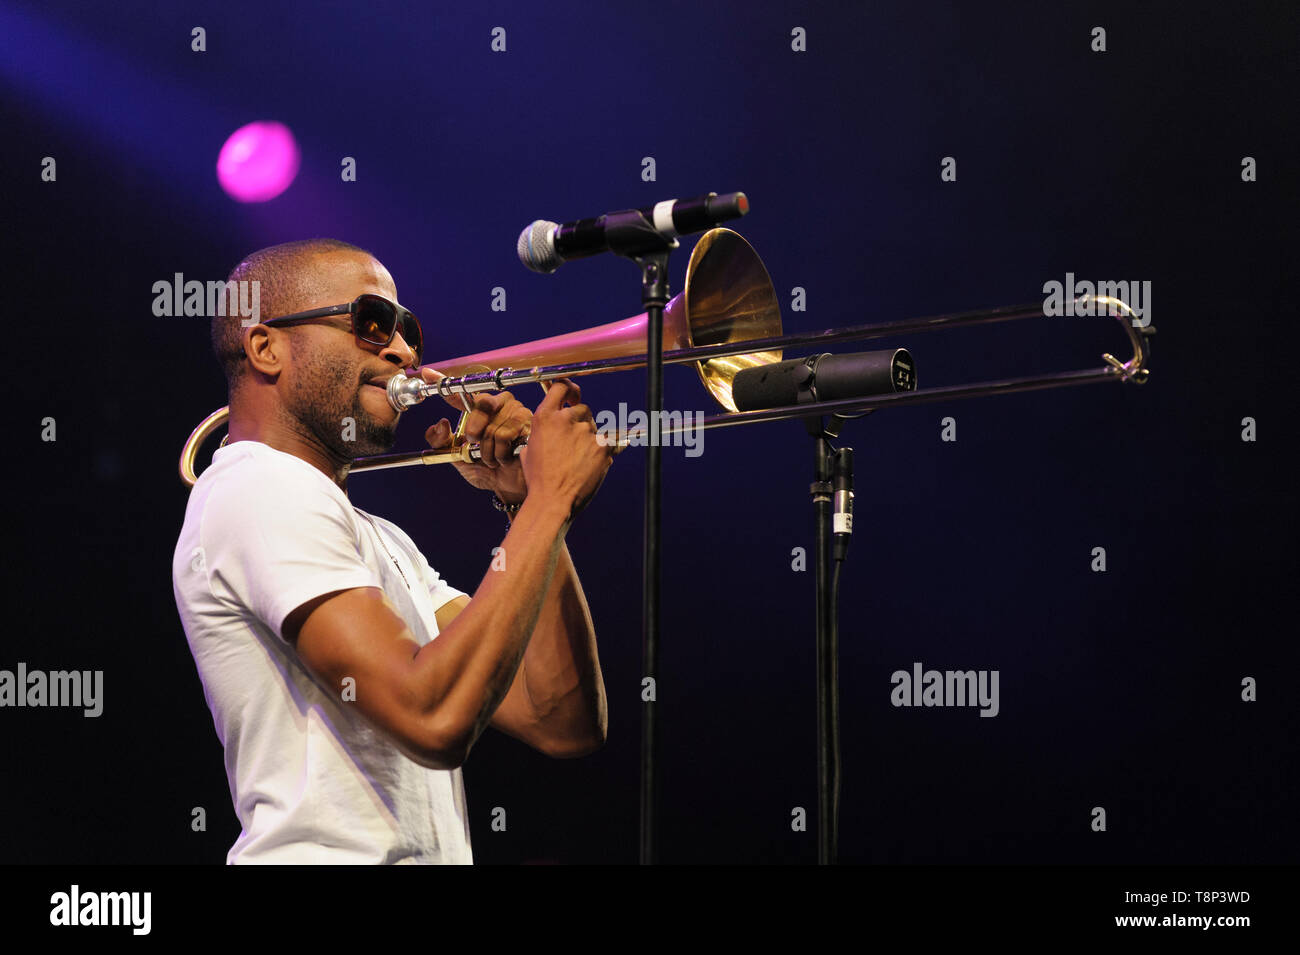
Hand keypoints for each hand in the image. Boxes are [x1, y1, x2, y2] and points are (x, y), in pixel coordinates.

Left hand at [422, 369, 530, 503]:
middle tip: (476, 444)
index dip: (443, 382)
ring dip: (488, 450)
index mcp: (479, 409)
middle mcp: (499, 404)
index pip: (460, 392)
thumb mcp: (456, 457)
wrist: (507, 487)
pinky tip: (506, 457)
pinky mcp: (529, 423)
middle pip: (482, 403)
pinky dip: (500, 452)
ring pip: (492, 425)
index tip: (428, 375)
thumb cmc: (486, 470)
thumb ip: (440, 442)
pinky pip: (505, 434)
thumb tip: (442, 423)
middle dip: (474, 430)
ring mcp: (517, 410)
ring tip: (494, 457)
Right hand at [519, 378, 615, 519]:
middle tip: (573, 446)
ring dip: (590, 439)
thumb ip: (543, 431)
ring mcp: (586, 432)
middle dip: (580, 423)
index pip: (561, 387)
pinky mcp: (603, 446)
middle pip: (582, 409)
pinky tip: (596, 463)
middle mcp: (566, 419)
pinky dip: (606, 450)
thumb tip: (552, 427)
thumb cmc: (538, 479)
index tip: (573, 396)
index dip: (569, 389)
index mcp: (544, 417)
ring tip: (579, 462)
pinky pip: (611, 441)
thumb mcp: (529, 448)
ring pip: (594, 427)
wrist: (552, 501)